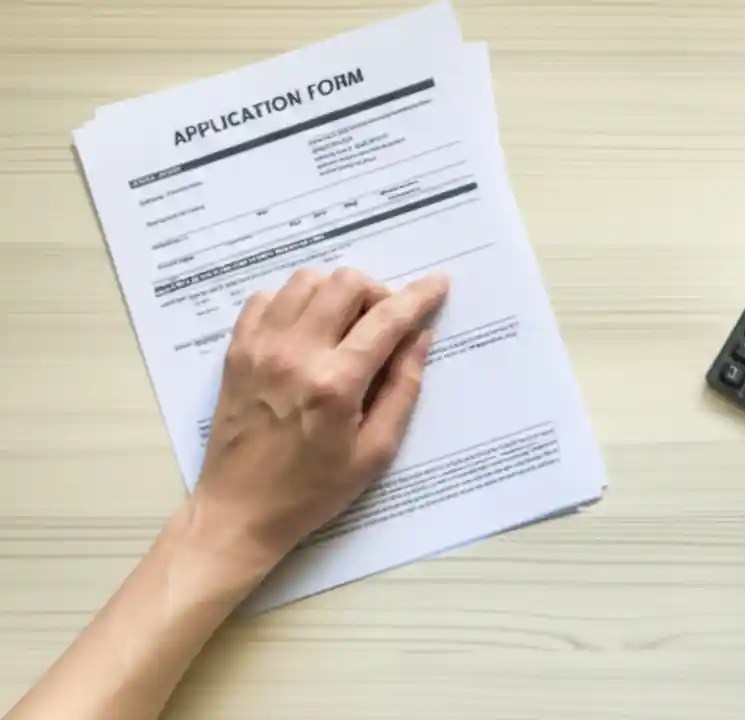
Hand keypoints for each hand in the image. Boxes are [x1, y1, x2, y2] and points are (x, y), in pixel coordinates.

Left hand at [191, 268, 448, 568]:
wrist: (239, 510)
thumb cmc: (314, 490)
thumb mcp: (375, 451)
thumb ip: (403, 389)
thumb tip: (420, 337)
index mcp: (335, 383)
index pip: (386, 319)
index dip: (419, 297)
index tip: (437, 284)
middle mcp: (294, 353)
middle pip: (345, 283)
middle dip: (377, 292)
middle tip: (385, 324)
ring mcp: (259, 347)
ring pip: (306, 280)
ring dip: (336, 293)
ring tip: (346, 325)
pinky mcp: (236, 350)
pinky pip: (268, 297)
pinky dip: (295, 301)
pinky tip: (307, 329)